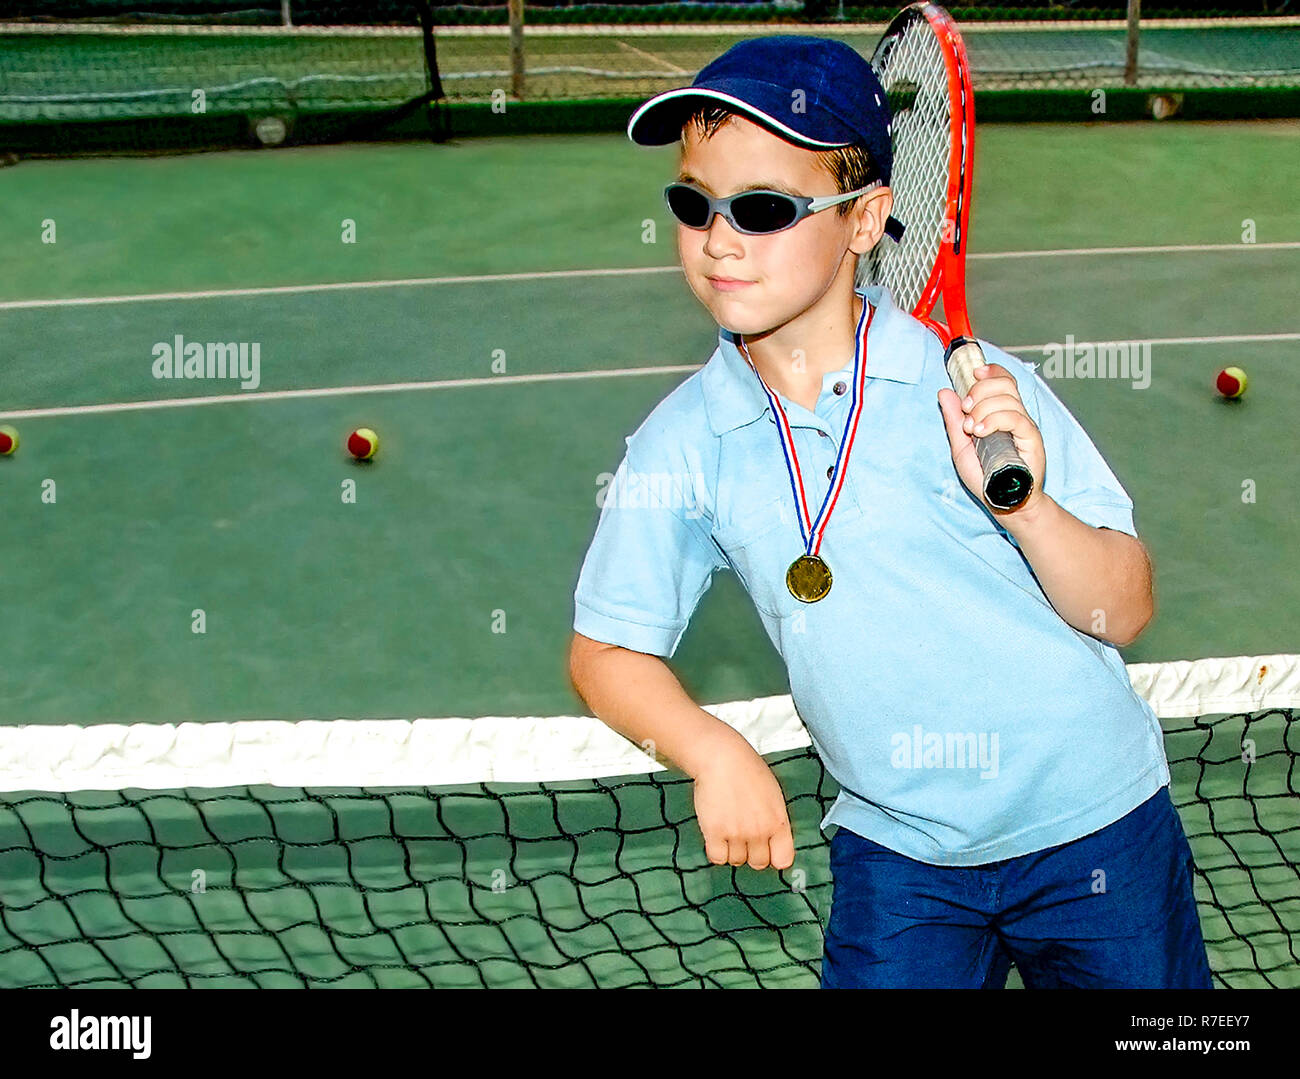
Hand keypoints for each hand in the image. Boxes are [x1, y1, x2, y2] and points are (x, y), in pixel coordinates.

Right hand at [692, 740, 795, 870]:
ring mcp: (737, 834)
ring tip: (728, 827)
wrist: (721, 758)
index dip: (774, 857)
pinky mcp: (714, 832)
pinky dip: (716, 850)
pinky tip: (716, 834)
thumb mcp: (773, 795)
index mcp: (778, 822)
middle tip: (743, 834)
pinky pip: (717, 858)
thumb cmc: (747, 770)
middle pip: (758, 863)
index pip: (783, 860)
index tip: (767, 851)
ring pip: (736, 861)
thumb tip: (772, 843)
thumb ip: (775, 821)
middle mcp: (760, 832)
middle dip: (751, 853)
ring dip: (732, 849)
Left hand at [937, 363, 1045, 514]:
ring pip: (1007, 399)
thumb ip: (954, 420)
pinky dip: (994, 420)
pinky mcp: (1031, 438)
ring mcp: (1024, 426)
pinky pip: (1015, 418)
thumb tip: (945, 391)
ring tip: (971, 428)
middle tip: (966, 410)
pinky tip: (980, 432)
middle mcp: (1015, 415)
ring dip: (983, 408)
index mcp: (1001, 412)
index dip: (989, 372)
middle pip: (1004, 384)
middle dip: (979, 390)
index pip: (1002, 380)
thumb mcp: (961, 445)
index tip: (972, 374)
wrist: (1001, 501)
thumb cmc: (984, 476)